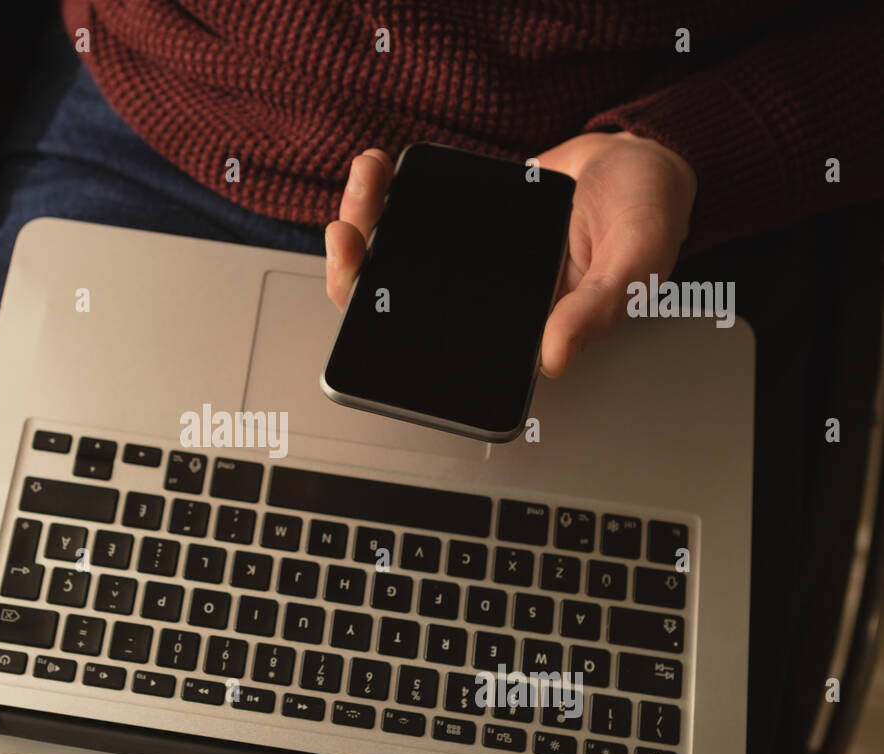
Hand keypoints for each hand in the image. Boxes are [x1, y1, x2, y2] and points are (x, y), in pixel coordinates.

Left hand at [324, 133, 695, 377]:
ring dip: (364, 224)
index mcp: (517, 331)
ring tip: (364, 186)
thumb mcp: (636, 261)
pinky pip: (407, 216)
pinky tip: (376, 172)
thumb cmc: (645, 214)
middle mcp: (481, 301)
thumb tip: (555, 355)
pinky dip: (384, 195)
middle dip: (357, 273)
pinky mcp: (457, 222)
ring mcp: (464, 262)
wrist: (640, 157)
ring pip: (393, 257)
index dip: (392, 335)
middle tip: (348, 236)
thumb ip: (598, 306)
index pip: (442, 351)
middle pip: (398, 304)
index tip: (367, 296)